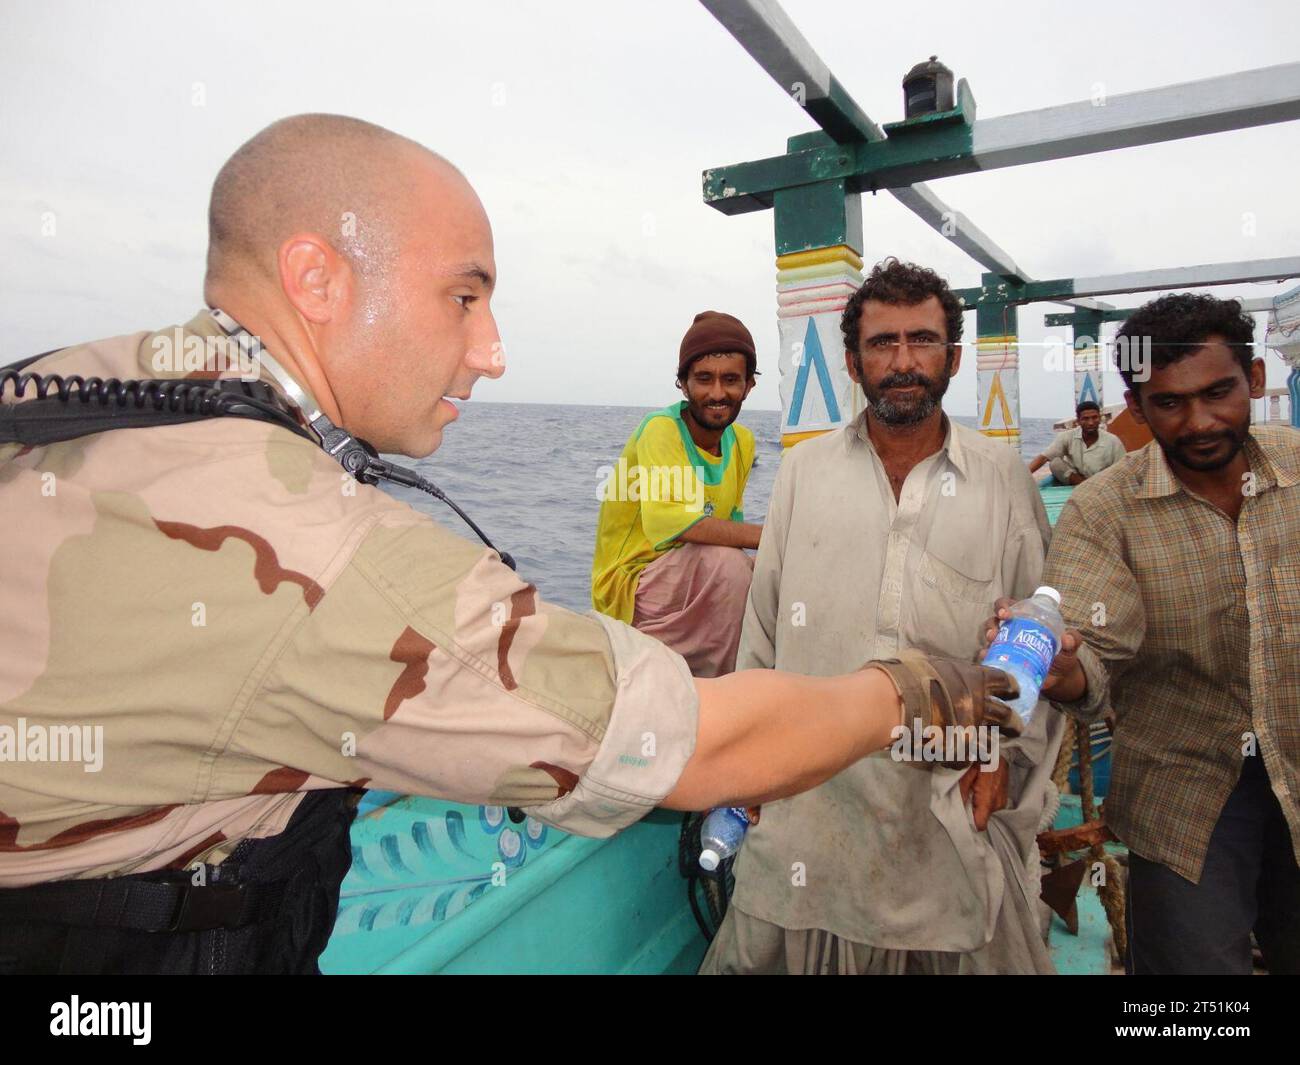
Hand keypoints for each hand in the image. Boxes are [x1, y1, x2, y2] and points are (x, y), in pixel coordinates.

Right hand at [866, 653, 1023, 767]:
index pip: (1005, 682)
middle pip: (1007, 717)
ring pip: (990, 742)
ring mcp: (970, 729)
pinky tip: (953, 758)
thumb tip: (935, 667)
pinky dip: (959, 758)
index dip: (1011, 688)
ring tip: (985, 749)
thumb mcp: (930, 660)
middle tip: (1015, 727)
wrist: (896, 700)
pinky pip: (964, 759)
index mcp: (975, 679)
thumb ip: (942, 668)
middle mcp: (979, 705)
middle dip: (1014, 723)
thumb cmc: (909, 673)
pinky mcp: (957, 750)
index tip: (1013, 693)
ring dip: (987, 744)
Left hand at [959, 762, 1008, 830]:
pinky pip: (990, 806)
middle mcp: (997, 804)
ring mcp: (1002, 802)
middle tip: (964, 797)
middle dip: (971, 811)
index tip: (960, 816)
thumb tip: (954, 807)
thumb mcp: (967, 773)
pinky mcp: (1003, 798)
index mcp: (988, 799)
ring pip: (985, 812)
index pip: (980, 824)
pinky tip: (979, 789)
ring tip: (973, 790)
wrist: (999, 751)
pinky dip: (983, 801)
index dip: (968, 822)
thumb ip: (961, 790)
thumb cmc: (981, 760)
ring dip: (977, 805)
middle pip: (981, 818)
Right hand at [981, 598, 1086, 701]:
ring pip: (990, 636)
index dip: (1003, 606)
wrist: (1059, 677)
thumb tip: (1067, 638)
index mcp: (1024, 618)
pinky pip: (989, 656)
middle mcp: (1011, 629)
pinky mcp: (1003, 660)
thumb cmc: (1062, 654)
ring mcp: (1005, 645)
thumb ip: (1073, 640)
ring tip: (992, 643)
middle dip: (992, 624)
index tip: (1006, 614)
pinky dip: (985, 655)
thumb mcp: (1069, 646)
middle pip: (994, 620)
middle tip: (995, 632)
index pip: (1008, 605)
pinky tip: (986, 657)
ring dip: (988, 638)